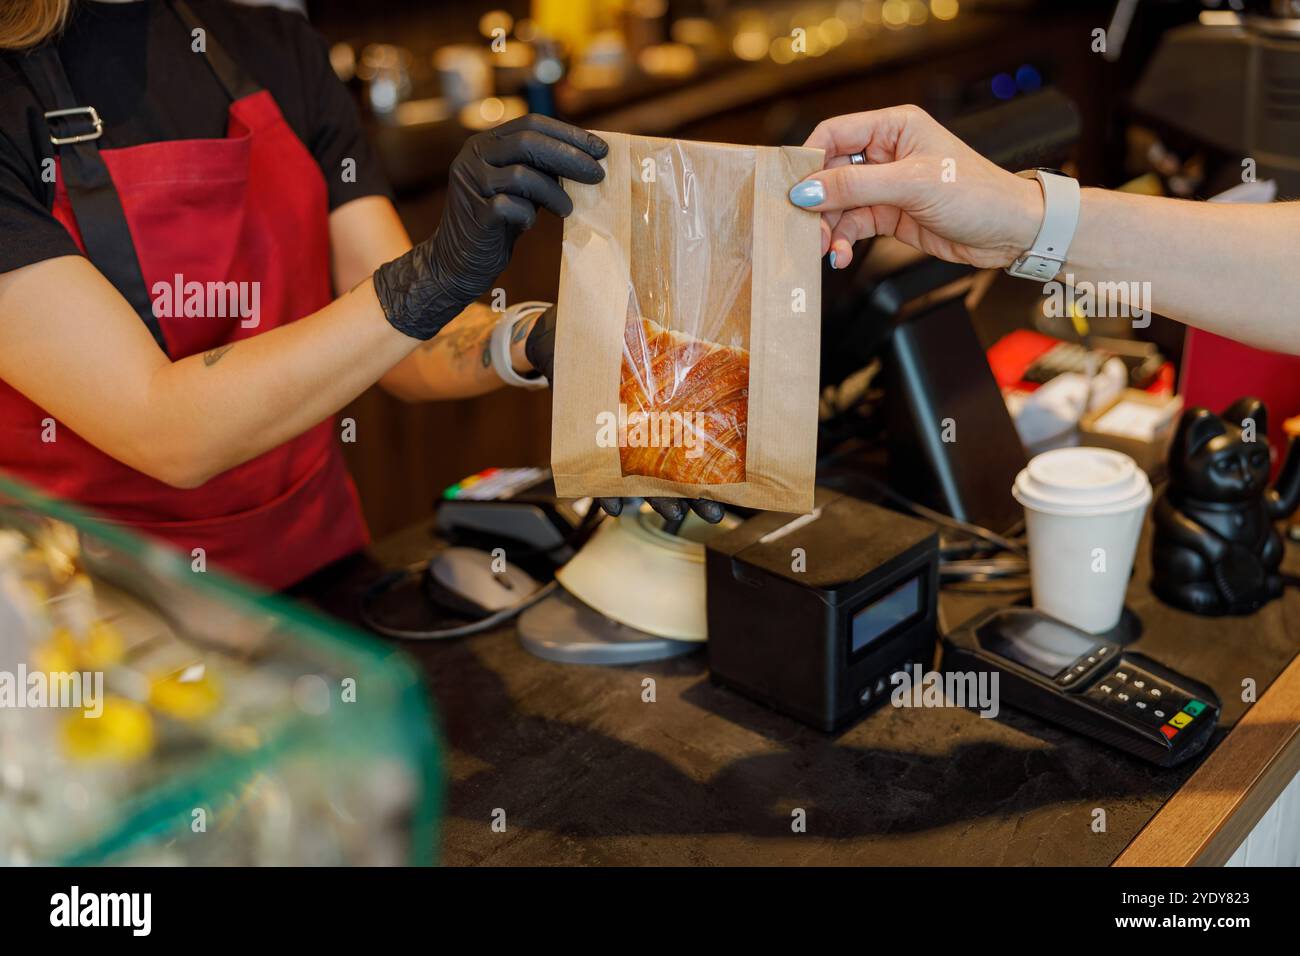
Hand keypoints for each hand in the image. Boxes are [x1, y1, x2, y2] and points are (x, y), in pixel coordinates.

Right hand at [373, 116, 606, 340]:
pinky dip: (528, 216)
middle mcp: (474, 155)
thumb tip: (588, 159)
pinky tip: (530, 225)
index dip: (569, 134)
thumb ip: (541, 169)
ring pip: (522, 174)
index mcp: (486, 143)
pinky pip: (510, 207)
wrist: (459, 261)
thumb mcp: (521, 188)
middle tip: (597, 174)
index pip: (532, 124)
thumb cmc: (499, 222)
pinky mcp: (474, 212)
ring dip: (554, 192)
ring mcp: (471, 183)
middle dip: (569, 156)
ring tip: (568, 209)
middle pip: (528, 141)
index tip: (600, 150)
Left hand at [522, 310, 722, 523]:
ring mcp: (622, 443)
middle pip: (674, 474)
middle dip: (693, 497)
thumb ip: (687, 353)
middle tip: (712, 513)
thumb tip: (729, 356)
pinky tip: (616, 507)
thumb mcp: (656, 342)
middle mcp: (648, 434)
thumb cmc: (618, 339)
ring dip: (656, 500)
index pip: (695, 450)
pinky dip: (606, 493)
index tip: (733, 492)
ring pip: (642, 481)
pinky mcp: (591, 444)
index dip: (714, 472)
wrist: (570, 338)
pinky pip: (599, 476)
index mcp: (668, 413)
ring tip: (674, 515)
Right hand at [788, 105, 1043, 271]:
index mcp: (893, 127)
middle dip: (816, 203)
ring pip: (838, 204)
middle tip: (806, 229)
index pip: (834, 134)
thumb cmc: (978, 195)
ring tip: (826, 249)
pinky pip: (851, 226)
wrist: (1011, 233)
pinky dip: (842, 242)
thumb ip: (855, 186)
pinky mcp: (888, 215)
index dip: (809, 160)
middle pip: (830, 173)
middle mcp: (886, 153)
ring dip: (827, 228)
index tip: (792, 190)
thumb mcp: (912, 184)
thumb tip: (807, 191)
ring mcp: (886, 186)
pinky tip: (841, 256)